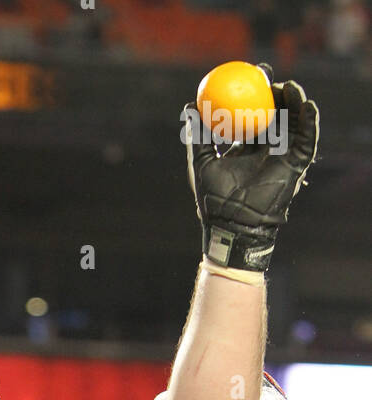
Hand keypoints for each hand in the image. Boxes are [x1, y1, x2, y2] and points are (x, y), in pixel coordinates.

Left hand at [185, 76, 318, 271]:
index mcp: (247, 145)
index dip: (255, 92)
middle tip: (270, 76)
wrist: (230, 223)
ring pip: (295, 122)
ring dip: (295, 102)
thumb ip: (198, 136)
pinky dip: (311, 123)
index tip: (252, 74)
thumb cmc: (213, 198)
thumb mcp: (202, 162)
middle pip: (277, 112)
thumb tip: (189, 108)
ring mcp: (283, 156)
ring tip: (290, 87)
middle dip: (277, 91)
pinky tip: (308, 106)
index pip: (254, 112)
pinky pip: (307, 141)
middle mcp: (267, 148)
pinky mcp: (296, 166)